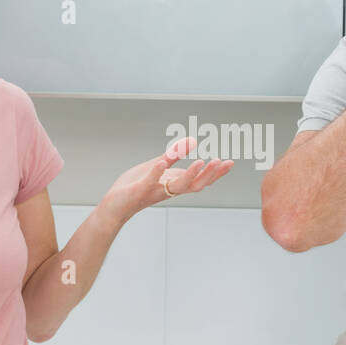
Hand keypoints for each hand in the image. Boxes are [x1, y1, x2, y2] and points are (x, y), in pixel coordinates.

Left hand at [100, 137, 234, 224]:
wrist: (115, 204)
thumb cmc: (136, 185)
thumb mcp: (158, 165)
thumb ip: (174, 154)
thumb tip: (194, 140)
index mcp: (174, 183)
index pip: (200, 179)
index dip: (216, 173)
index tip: (230, 163)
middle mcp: (169, 189)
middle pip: (195, 184)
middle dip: (210, 174)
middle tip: (223, 162)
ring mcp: (155, 190)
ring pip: (178, 186)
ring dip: (190, 174)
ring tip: (201, 161)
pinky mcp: (140, 190)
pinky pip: (150, 181)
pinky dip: (157, 173)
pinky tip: (163, 162)